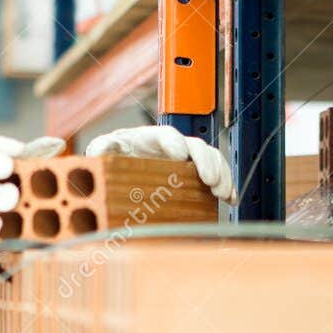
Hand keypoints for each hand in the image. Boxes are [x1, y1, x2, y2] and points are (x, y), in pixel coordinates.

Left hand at [84, 125, 234, 201]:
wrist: (123, 165)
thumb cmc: (114, 155)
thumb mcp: (103, 151)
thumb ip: (102, 148)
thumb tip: (103, 148)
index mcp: (149, 137)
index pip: (166, 134)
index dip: (174, 142)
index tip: (180, 154)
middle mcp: (172, 145)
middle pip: (195, 145)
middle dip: (205, 161)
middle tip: (209, 180)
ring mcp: (186, 159)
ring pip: (211, 158)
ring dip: (220, 173)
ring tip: (221, 192)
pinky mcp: (195, 174)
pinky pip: (216, 174)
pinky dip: (226, 185)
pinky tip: (230, 199)